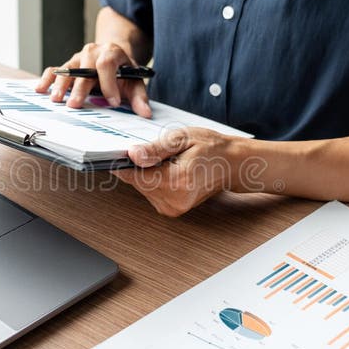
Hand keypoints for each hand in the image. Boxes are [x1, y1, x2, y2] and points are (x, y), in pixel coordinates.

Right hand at [35, 41, 151, 117]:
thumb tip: (145, 113)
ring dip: (61, 85)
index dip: (109, 82)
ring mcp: (78, 58)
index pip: (107, 64)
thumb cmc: (123, 72)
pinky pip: (54, 69)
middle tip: (75, 105)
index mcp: (112, 52)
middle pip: (84, 68)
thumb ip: (139, 97)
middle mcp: (93, 52)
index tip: (112, 101)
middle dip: (80, 88)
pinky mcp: (67, 65)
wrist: (114, 56)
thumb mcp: (135, 81)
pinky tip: (40, 89)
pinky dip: (47, 79)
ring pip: (68, 69)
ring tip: (57, 100)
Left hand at [113, 128, 242, 216]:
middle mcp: (174, 199)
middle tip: (157, 152)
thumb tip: (132, 155)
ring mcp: (173, 208)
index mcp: (178, 181)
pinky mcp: (171, 210)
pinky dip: (154, 181)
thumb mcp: (182, 138)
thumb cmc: (210, 147)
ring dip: (148, 174)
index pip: (135, 176)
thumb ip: (155, 149)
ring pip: (142, 188)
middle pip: (137, 182)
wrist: (231, 164)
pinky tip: (169, 171)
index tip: (118, 153)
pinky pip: (150, 193)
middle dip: (141, 166)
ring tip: (169, 162)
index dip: (123, 163)